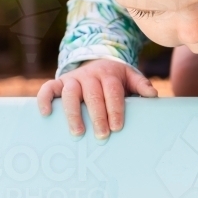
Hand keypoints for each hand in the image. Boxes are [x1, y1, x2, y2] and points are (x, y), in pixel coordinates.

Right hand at [37, 59, 157, 138]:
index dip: (115, 109)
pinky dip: (44, 99)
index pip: (112, 92)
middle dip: (97, 116)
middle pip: (93, 95)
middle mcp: (90, 76)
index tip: (117, 127)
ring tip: (78, 132)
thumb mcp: (130, 77)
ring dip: (73, 113)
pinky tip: (46, 114)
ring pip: (70, 94)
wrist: (96, 62)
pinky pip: (48, 88)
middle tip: (102, 135)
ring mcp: (73, 79)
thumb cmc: (115, 78)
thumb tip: (152, 95)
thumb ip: (141, 85)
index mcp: (109, 75)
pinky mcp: (58, 82)